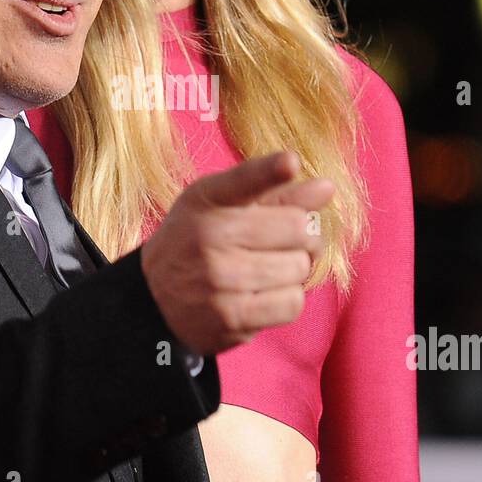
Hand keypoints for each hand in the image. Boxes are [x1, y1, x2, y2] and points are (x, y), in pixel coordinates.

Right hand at [140, 152, 333, 357]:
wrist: (154, 297)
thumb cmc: (198, 240)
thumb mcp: (221, 205)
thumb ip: (275, 193)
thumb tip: (327, 188)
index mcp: (208, 200)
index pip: (245, 180)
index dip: (270, 170)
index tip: (290, 162)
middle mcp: (210, 237)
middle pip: (300, 230)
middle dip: (304, 236)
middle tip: (286, 242)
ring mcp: (220, 280)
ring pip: (299, 268)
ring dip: (294, 270)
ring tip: (268, 270)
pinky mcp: (231, 318)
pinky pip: (292, 303)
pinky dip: (287, 299)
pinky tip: (264, 294)